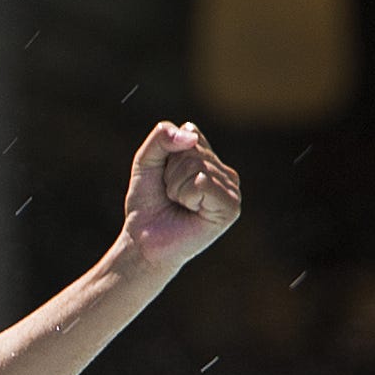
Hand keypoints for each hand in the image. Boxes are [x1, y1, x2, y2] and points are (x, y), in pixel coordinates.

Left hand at [121, 121, 240, 268]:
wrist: (142, 241)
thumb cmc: (147, 204)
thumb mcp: (146, 162)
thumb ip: (162, 137)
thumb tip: (190, 134)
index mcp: (210, 159)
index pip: (190, 133)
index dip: (166, 156)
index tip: (164, 178)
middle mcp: (225, 172)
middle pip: (192, 150)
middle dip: (170, 174)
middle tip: (170, 196)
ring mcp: (232, 189)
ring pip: (196, 166)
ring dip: (175, 187)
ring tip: (178, 204)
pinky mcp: (230, 207)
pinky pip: (202, 182)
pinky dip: (185, 196)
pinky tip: (188, 211)